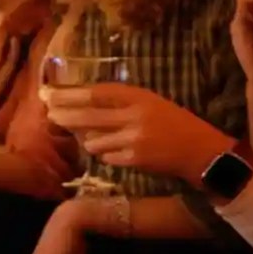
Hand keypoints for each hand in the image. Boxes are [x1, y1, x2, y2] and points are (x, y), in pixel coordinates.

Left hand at [46, 83, 233, 182]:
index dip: (71, 94)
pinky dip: (105, 154)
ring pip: (93, 140)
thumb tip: (82, 103)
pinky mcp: (134, 160)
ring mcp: (134, 139)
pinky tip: (113, 152)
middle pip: (89, 116)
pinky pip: (106, 157)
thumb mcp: (152, 103)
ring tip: (91, 138)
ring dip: (88, 140)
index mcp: (140, 97)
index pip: (98, 93)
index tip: (51, 93)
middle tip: (50, 115)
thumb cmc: (175, 124)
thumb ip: (122, 102)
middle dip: (65, 116)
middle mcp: (135, 116)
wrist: (202, 152)